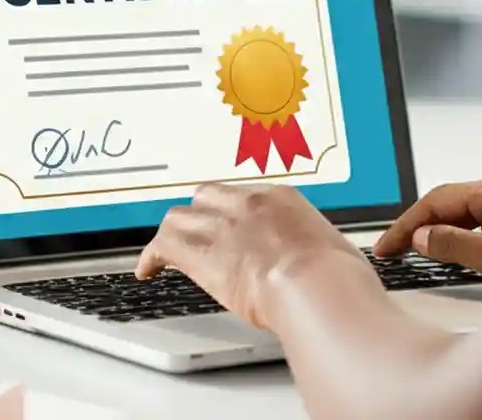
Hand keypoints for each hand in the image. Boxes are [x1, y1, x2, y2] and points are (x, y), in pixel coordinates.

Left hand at [136, 183, 375, 328]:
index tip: (231, 228)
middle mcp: (247, 203)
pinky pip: (161, 246)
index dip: (231, 214)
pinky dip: (151, 258)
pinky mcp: (200, 252)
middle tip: (198, 235)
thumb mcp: (333, 250)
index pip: (243, 197)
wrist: (315, 284)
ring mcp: (221, 225)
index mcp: (281, 198)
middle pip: (206, 196)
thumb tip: (323, 263)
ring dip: (174, 235)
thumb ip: (316, 250)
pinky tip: (147, 271)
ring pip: (179, 217)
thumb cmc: (333, 275)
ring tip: (168, 252)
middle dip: (200, 215)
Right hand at [373, 176, 481, 286]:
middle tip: (392, 251)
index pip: (437, 201)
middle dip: (417, 226)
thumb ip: (454, 245)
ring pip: (461, 213)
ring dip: (436, 231)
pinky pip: (477, 222)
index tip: (386, 246)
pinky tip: (448, 252)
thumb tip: (423, 237)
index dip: (406, 224)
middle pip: (447, 203)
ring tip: (413, 253)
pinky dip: (457, 236)